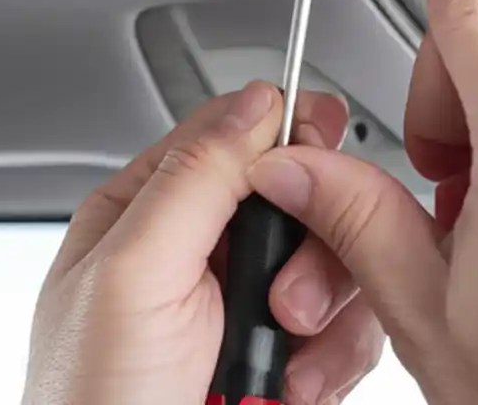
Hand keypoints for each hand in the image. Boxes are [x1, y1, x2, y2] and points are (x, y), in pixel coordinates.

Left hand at [22, 82, 384, 404]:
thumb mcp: (132, 275)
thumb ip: (194, 179)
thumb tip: (256, 101)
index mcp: (147, 215)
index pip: (233, 136)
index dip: (289, 136)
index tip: (327, 148)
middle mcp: (199, 256)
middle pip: (301, 198)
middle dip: (314, 246)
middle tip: (287, 300)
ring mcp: (244, 311)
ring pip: (336, 265)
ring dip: (326, 316)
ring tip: (284, 361)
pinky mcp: (282, 361)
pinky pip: (345, 332)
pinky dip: (334, 362)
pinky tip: (294, 390)